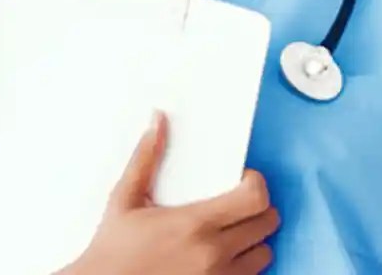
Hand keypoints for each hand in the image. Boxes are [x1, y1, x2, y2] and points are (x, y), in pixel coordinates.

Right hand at [62, 113, 278, 274]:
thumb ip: (145, 158)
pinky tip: (224, 255)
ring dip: (255, 238)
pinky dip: (246, 262)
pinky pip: (253, 274)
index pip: (254, 198)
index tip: (244, 179)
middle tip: (239, 201)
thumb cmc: (114, 248)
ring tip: (233, 230)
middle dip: (259, 207)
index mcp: (193, 224)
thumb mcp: (125, 199)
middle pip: (267, 223)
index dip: (256, 183)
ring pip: (265, 252)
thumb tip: (157, 121)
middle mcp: (213, 253)